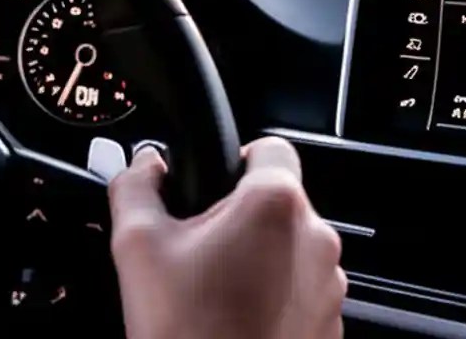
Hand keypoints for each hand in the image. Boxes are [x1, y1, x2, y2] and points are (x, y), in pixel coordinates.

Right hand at [109, 138, 345, 338]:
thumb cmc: (186, 332)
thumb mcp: (136, 246)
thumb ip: (135, 187)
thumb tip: (141, 167)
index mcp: (274, 205)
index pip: (270, 145)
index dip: (234, 158)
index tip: (210, 185)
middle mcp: (316, 240)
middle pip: (277, 201)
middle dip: (237, 216)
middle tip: (195, 249)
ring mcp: (329, 286)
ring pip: (289, 247)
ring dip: (256, 256)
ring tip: (210, 290)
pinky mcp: (329, 324)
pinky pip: (299, 288)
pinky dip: (270, 294)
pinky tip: (231, 317)